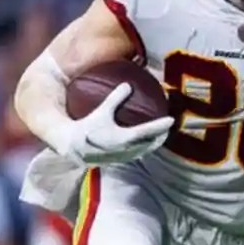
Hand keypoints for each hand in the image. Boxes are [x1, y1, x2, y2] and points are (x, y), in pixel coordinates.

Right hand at [57, 83, 173, 164]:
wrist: (72, 147)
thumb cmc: (86, 127)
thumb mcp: (101, 111)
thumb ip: (115, 98)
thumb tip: (128, 84)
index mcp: (124, 137)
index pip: (147, 131)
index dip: (160, 125)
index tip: (172, 120)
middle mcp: (126, 150)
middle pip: (150, 144)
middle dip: (160, 137)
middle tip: (168, 128)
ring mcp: (123, 157)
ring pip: (143, 152)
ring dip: (153, 144)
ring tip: (159, 137)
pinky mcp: (117, 160)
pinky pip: (135, 155)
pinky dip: (142, 149)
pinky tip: (142, 144)